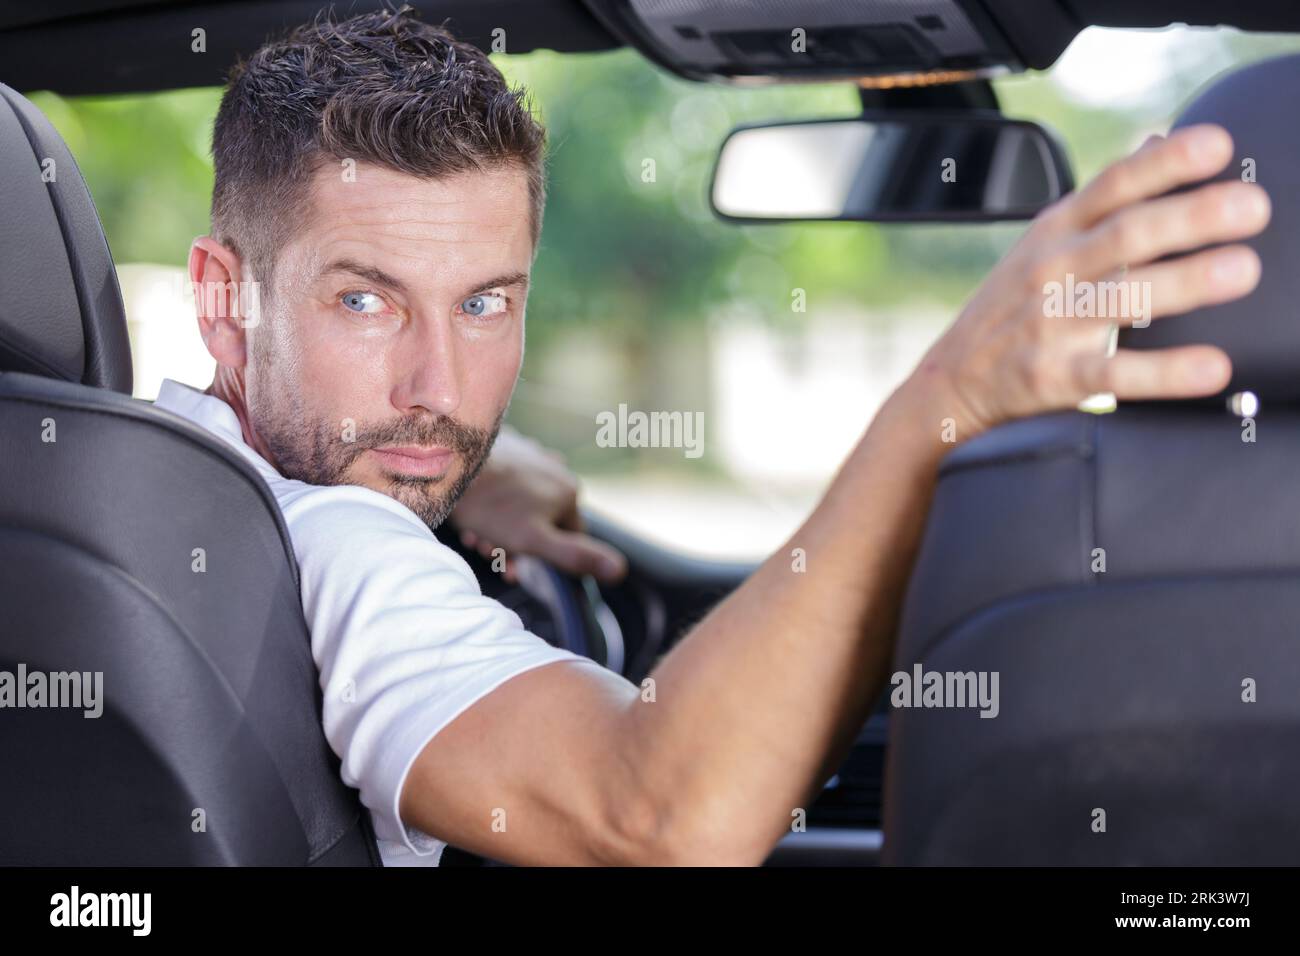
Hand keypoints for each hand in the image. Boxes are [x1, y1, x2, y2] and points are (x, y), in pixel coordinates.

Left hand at [449, 426, 627, 583]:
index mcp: (569, 492)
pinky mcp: (506, 447)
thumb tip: (620, 570)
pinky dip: (492, 499)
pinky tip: (473, 507)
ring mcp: (531, 455)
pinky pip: (504, 482)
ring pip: (520, 503)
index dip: (540, 558)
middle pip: (540, 520)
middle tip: (485, 548)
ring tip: (474, 531)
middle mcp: (556, 469)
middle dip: (514, 542)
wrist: (448, 461)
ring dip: (499, 524)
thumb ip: (576, 556)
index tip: (512, 567)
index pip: (566, 537)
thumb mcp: (535, 540)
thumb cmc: (490, 504)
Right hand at [910, 124, 1269, 441]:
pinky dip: (1164, 373)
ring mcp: (1052, 326)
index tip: (1216, 146)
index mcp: (1056, 231)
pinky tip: (1209, 367)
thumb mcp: (1045, 242)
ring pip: (1121, 300)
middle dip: (1190, 217)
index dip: (1164, 164)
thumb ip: (1103, 201)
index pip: (1112, 187)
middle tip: (1250, 207)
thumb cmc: (1010, 308)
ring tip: (1242, 271)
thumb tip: (1161, 143)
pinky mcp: (1054, 379)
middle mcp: (1053, 273)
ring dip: (1184, 283)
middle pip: (1125, 236)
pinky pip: (1113, 376)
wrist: (952, 380)